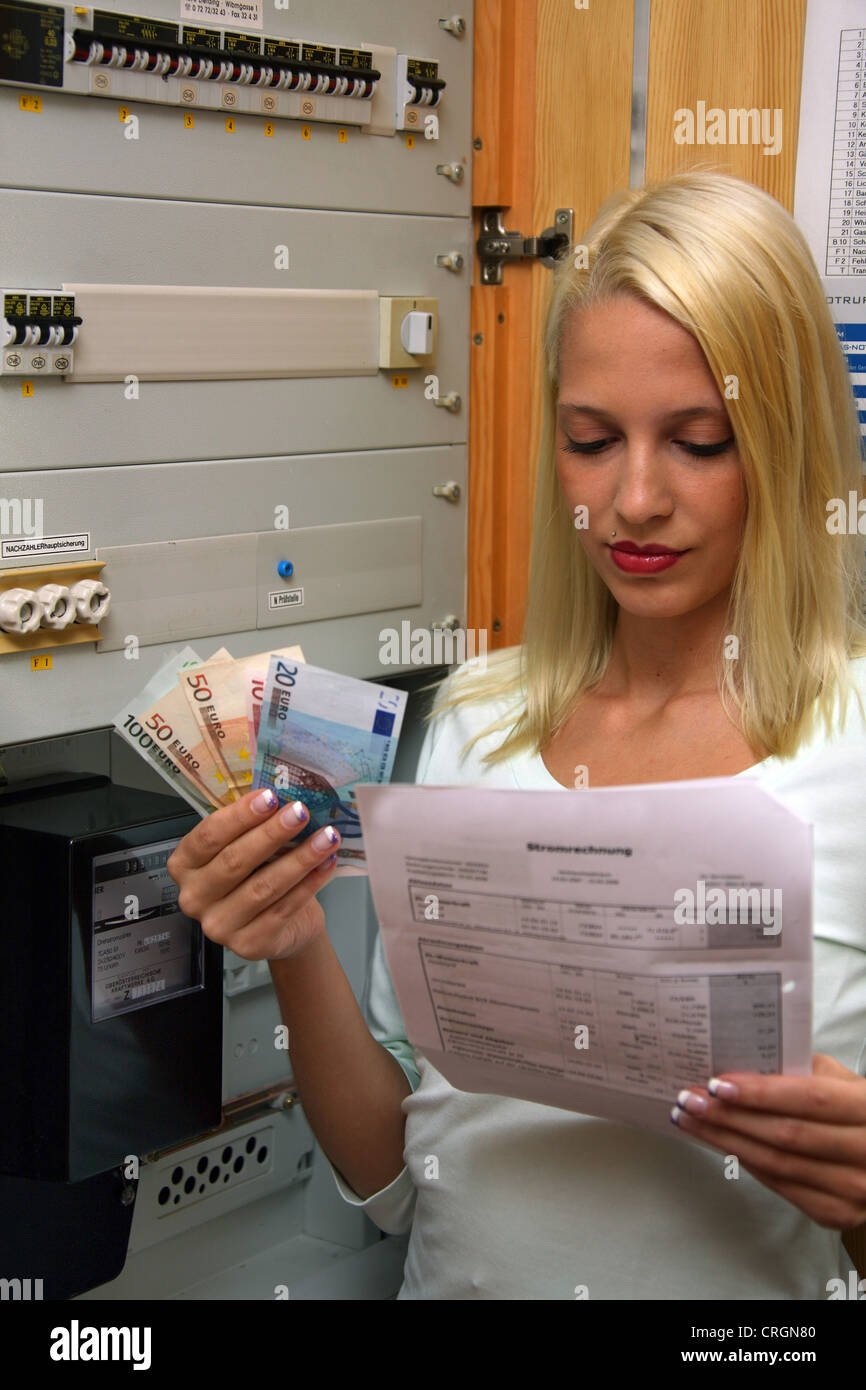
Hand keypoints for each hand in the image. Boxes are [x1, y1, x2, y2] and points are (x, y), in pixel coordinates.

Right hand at [167, 787, 340, 961]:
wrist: (283, 926)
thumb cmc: (259, 876)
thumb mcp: (247, 847)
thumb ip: (252, 826)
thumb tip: (279, 797)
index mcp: (185, 865)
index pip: (207, 836)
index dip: (239, 816)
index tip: (269, 796)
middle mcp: (194, 897)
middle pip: (234, 861)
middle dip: (272, 834)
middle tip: (300, 812)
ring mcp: (218, 925)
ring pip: (263, 886)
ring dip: (299, 858)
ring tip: (325, 837)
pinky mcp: (247, 944)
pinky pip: (283, 909)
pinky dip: (309, 884)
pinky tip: (325, 864)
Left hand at [671, 1054, 865, 1229]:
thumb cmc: (855, 1107)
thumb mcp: (839, 1079)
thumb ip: (799, 1071)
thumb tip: (740, 1068)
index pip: (809, 1099)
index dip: (761, 1093)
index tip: (716, 1085)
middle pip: (786, 1136)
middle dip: (730, 1117)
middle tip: (689, 1100)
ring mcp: (854, 1189)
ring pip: (777, 1164)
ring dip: (726, 1141)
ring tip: (691, 1120)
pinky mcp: (837, 1213)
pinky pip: (780, 1186)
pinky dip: (745, 1162)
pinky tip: (720, 1144)